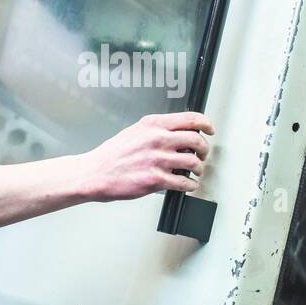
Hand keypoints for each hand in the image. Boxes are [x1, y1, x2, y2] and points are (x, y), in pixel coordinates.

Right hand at [80, 112, 215, 201]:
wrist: (96, 173)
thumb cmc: (112, 155)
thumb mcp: (135, 131)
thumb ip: (157, 130)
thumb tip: (178, 133)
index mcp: (153, 124)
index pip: (190, 118)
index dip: (206, 124)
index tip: (210, 129)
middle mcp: (157, 139)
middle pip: (197, 140)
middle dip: (204, 149)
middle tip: (203, 154)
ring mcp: (158, 159)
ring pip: (194, 162)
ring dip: (199, 169)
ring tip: (195, 172)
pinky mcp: (156, 179)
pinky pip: (184, 182)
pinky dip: (190, 185)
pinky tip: (187, 185)